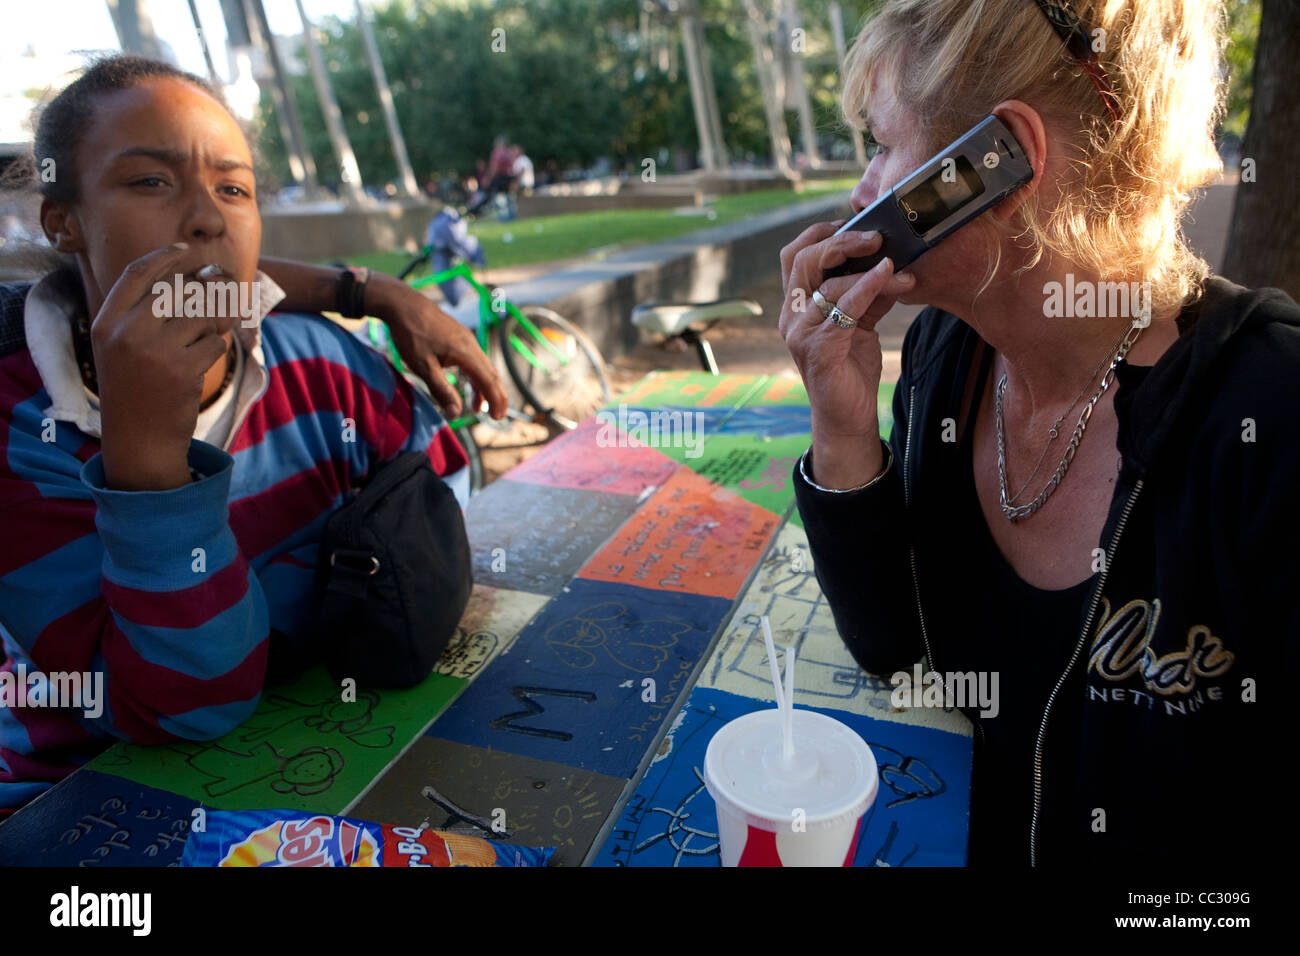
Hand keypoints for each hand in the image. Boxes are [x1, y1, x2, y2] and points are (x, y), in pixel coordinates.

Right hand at [93, 243, 236, 490]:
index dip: (164, 257)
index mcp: (106, 323)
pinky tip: (200, 361)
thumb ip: (145, 313)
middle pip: (178, 290)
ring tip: (205, 335)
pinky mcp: (183, 369)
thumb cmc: (134, 388)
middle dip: (203, 292)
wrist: (139, 439)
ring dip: (212, 322)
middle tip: (215, 296)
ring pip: (201, 315)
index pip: (137, 273)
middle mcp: (127, 332)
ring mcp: (156, 351)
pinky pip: (214, 341)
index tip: (186, 251)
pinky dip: (215, 347)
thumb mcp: (121, 347)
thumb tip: (195, 277)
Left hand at [365, 274, 507, 419]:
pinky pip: (475, 359)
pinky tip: (467, 384)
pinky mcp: (459, 337)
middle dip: (496, 396)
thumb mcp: (424, 367)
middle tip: (497, 417)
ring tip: (478, 408)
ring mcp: (466, 339)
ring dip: (484, 387)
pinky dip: (476, 376)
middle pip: (492, 374)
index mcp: (466, 353)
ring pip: (484, 366)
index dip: (495, 401)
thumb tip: (456, 415)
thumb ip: (442, 391)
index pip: (488, 381)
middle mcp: (472, 345)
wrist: (403, 304)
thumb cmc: (411, 335)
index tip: (496, 418)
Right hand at [778, 221, 914, 486]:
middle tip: (877, 236)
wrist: (848, 416)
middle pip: (803, 259)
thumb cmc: (851, 367)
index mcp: (796, 304)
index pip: (795, 254)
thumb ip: (869, 291)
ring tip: (897, 266)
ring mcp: (800, 334)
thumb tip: (894, 260)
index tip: (857, 224)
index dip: (822, 233)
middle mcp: (790, 316)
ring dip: (866, 270)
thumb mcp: (861, 320)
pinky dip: (866, 289)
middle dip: (841, 240)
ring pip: (826, 284)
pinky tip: (888, 278)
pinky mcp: (817, 351)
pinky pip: (841, 311)